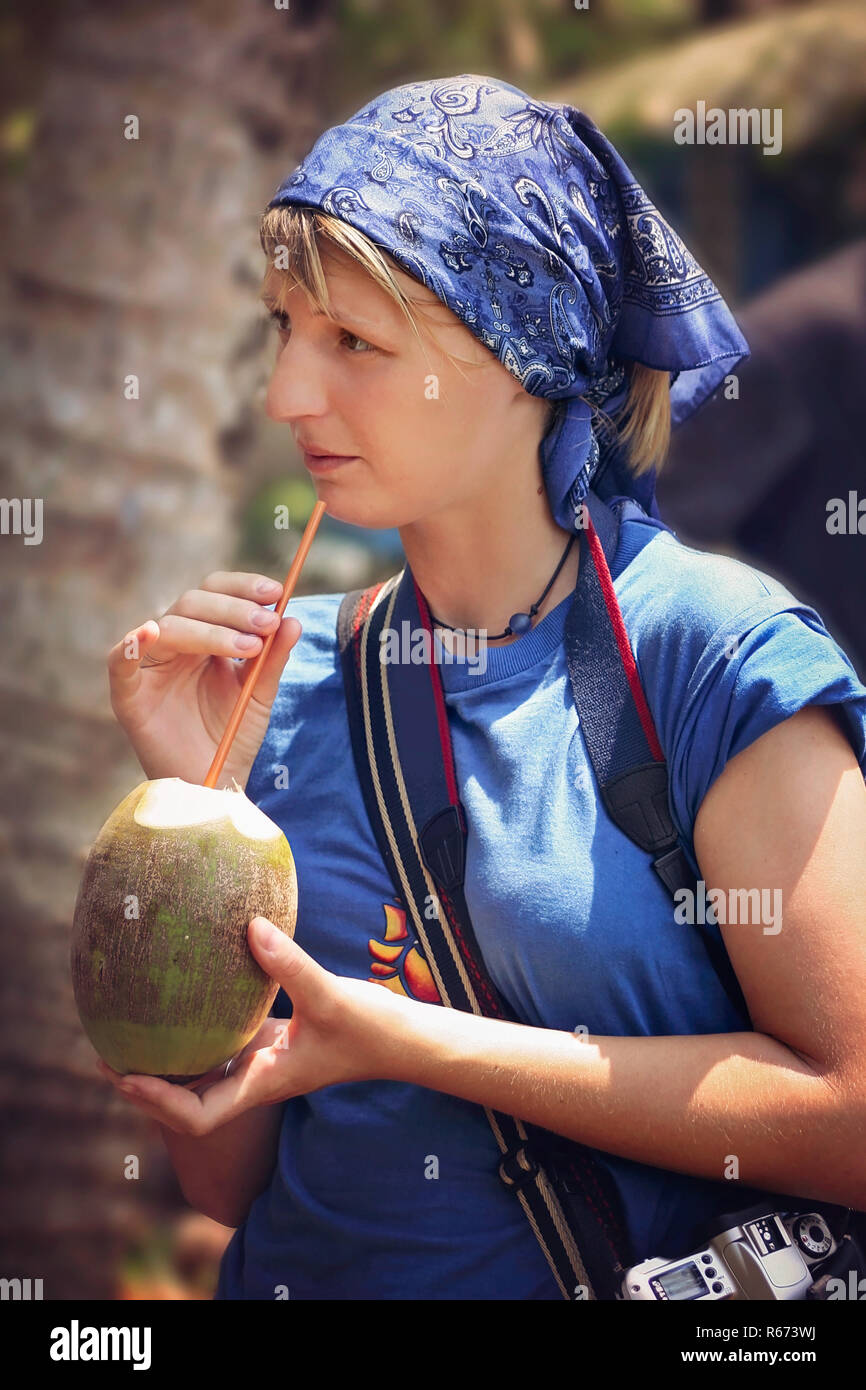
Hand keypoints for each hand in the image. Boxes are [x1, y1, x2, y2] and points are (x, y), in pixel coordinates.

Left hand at [95, 917, 411, 1134]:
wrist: (404, 1040)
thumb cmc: (372, 1029)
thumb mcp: (331, 996)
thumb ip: (290, 965)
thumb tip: (250, 927)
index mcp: (264, 1082)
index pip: (200, 1117)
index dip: (158, 1105)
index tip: (126, 1078)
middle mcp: (256, 1078)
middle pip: (188, 1102)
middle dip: (145, 1087)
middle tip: (105, 1055)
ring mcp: (264, 1062)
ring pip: (203, 1075)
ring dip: (165, 1063)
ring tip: (127, 1033)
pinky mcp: (273, 1041)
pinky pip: (223, 1046)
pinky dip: (195, 1035)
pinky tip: (181, 1006)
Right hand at [107, 573, 302, 787]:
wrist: (213, 785)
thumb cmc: (232, 737)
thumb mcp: (259, 695)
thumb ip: (273, 658)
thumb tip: (293, 618)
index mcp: (204, 637)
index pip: (217, 593)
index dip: (243, 587)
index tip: (276, 592)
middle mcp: (175, 644)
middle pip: (193, 603)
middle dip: (233, 610)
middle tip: (266, 623)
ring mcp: (150, 666)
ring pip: (169, 626)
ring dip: (210, 631)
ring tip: (248, 647)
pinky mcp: (128, 695)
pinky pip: (119, 661)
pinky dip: (131, 644)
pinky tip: (150, 632)